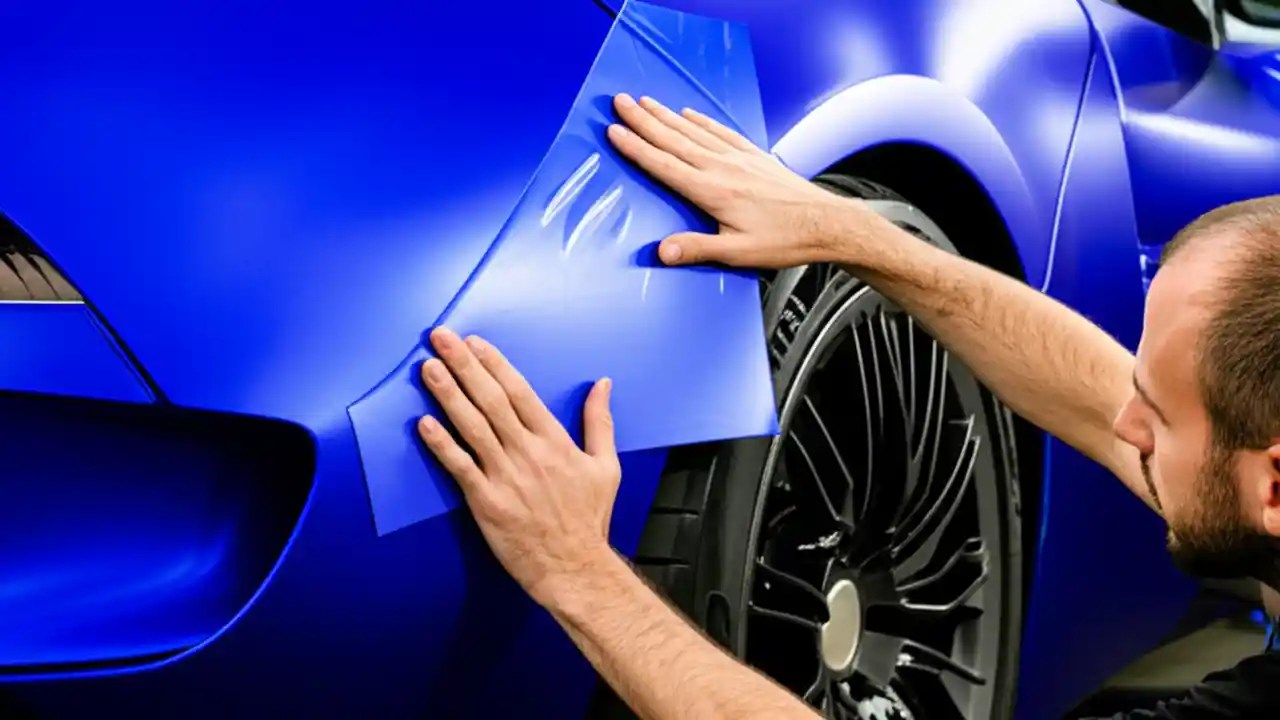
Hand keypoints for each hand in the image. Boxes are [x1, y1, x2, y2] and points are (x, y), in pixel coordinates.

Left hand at [416, 326, 621, 607]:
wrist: (574, 568)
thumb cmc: (589, 519)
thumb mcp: (606, 466)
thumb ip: (600, 422)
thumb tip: (603, 383)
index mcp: (555, 441)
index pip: (520, 392)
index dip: (494, 365)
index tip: (474, 342)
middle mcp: (528, 453)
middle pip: (491, 400)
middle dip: (464, 365)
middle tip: (441, 338)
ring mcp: (506, 477)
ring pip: (472, 427)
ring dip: (448, 394)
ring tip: (428, 368)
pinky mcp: (487, 503)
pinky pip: (460, 467)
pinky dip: (441, 445)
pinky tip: (424, 423)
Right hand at [606, 93, 893, 268]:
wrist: (826, 224)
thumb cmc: (784, 241)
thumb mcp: (738, 253)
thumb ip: (697, 249)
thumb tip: (662, 251)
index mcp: (712, 191)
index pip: (664, 165)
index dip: (636, 148)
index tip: (615, 131)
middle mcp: (722, 168)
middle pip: (673, 139)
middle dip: (643, 120)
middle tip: (620, 100)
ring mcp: (739, 158)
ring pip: (694, 131)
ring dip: (666, 115)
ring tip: (645, 101)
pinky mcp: (754, 156)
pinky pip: (721, 132)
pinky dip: (702, 121)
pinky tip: (690, 113)